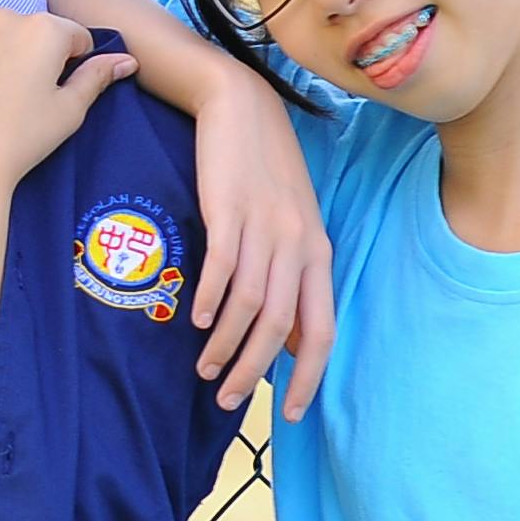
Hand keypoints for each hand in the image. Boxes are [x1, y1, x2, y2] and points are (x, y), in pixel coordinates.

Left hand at [0, 12, 133, 201]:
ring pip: (1, 39)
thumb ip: (98, 76)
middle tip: (30, 99)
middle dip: (40, 57)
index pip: (76, 37)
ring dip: (8, 58)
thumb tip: (127, 60)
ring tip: (1, 101)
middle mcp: (5, 19)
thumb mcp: (71, 109)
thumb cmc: (23, 137)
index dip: (76, 65)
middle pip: (36, 32)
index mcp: (45, 29)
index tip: (60, 92)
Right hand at [186, 65, 334, 417]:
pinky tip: (197, 322)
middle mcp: (298, 245)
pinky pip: (224, 265)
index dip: (308, 376)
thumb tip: (286, 336)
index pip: (322, 330)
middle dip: (256, 372)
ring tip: (205, 369)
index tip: (291, 413)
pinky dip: (212, 299)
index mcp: (317, 254)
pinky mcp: (230, 209)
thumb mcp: (290, 225)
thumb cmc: (263, 171)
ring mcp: (265, 227)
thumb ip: (292, 277)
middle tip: (229, 400)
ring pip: (252, 304)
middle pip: (283, 326)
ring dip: (227, 345)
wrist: (242, 107)